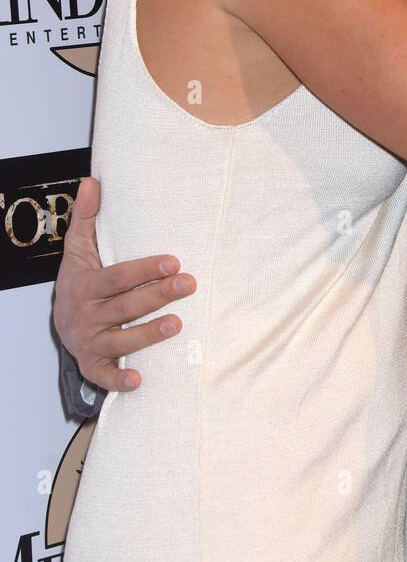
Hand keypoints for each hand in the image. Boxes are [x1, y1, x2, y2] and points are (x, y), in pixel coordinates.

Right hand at [53, 177, 195, 393]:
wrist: (60, 321)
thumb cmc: (80, 282)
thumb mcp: (79, 249)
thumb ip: (86, 217)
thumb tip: (92, 181)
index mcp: (85, 285)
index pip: (118, 277)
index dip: (144, 270)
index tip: (174, 262)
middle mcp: (87, 315)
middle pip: (126, 306)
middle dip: (158, 296)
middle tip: (190, 285)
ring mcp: (90, 341)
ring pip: (121, 340)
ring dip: (148, 335)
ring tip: (177, 325)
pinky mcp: (93, 365)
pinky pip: (105, 375)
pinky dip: (120, 380)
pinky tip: (140, 380)